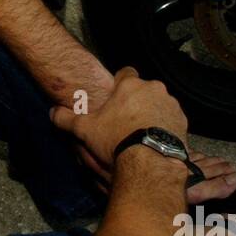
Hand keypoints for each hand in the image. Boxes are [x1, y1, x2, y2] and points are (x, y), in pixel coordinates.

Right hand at [49, 67, 187, 172]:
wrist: (149, 161)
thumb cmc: (116, 139)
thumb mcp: (86, 130)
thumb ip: (68, 119)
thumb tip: (52, 113)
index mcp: (131, 85)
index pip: (125, 73)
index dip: (120, 85)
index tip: (115, 100)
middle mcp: (154, 89)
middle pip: (143, 90)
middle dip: (136, 101)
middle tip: (125, 121)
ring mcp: (171, 104)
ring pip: (159, 103)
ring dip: (152, 113)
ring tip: (141, 133)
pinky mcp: (183, 122)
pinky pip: (171, 119)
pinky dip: (165, 127)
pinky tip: (154, 141)